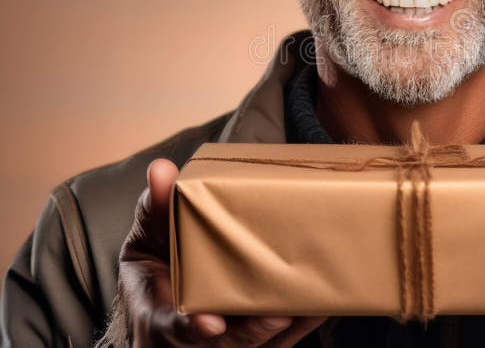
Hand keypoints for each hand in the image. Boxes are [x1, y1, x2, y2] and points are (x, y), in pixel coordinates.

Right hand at [118, 158, 326, 347]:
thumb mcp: (149, 228)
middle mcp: (194, 331)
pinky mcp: (253, 335)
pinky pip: (280, 338)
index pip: (171, 328)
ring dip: (285, 328)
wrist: (166, 279)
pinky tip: (321, 306)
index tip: (210, 323)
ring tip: (310, 308)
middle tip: (277, 316)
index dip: (189, 327)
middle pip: (224, 342)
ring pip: (256, 343)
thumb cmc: (158, 254)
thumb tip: (161, 168)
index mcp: (158, 312)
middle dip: (251, 331)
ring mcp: (227, 337)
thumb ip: (157, 202)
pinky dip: (300, 323)